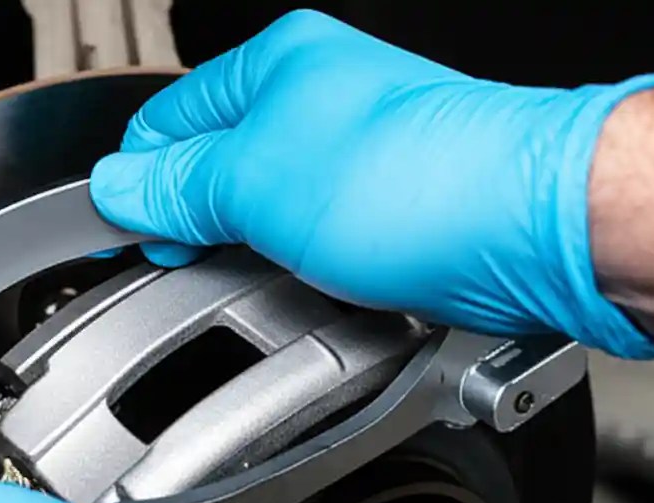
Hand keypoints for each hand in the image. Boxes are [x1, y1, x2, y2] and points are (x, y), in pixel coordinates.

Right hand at [90, 9, 653, 358]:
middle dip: (200, 223)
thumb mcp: (256, 180)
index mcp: (278, 66)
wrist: (534, 228)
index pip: (166, 121)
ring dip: (256, 253)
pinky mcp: (391, 213)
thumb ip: (176, 187)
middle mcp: (321, 101)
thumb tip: (119, 189)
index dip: (138, 183)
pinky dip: (304, 271)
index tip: (126, 235)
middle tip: (195, 263)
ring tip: (266, 276)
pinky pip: (318, 244)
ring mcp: (358, 159)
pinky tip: (312, 286)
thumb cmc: (422, 180)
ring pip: (270, 213)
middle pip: (217, 168)